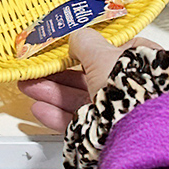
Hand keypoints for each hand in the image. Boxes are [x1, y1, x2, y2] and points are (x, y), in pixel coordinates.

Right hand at [17, 28, 159, 131]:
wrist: (137, 129)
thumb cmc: (131, 87)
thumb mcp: (103, 53)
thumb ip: (85, 42)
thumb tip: (76, 36)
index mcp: (139, 63)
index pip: (110, 51)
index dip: (85, 49)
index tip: (64, 48)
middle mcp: (130, 87)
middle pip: (88, 77)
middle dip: (58, 73)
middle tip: (38, 69)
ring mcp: (117, 111)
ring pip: (80, 99)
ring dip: (52, 92)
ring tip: (29, 86)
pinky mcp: (105, 132)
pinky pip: (78, 120)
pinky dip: (57, 114)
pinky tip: (41, 109)